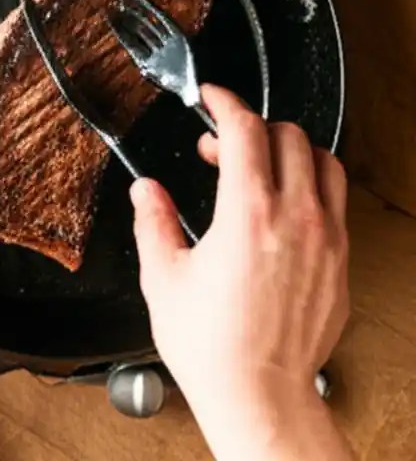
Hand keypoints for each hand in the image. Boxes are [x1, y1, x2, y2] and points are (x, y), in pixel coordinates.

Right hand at [130, 84, 350, 460]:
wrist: (258, 392)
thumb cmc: (212, 344)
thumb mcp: (163, 276)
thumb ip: (153, 221)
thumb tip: (147, 191)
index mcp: (248, 213)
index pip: (246, 128)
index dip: (224, 102)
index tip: (211, 98)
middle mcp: (296, 218)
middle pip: (290, 135)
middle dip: (251, 128)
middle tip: (221, 146)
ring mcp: (326, 240)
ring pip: (325, 163)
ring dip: (290, 152)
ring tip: (260, 169)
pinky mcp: (341, 263)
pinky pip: (338, 203)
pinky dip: (311, 187)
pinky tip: (283, 208)